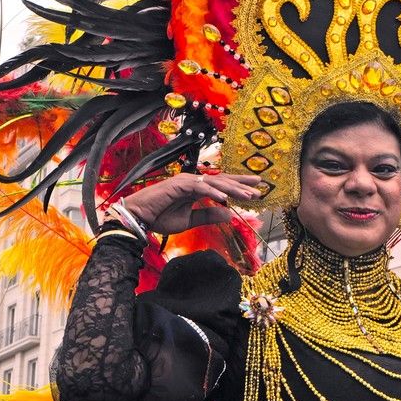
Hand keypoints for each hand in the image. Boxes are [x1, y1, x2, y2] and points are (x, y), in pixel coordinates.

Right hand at [115, 172, 266, 232]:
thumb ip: (209, 215)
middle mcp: (193, 181)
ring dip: (232, 189)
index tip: (256, 190)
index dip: (239, 186)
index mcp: (196, 188)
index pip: (222, 185)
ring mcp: (186, 181)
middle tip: (260, 187)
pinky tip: (225, 198)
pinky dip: (213, 192)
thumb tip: (229, 215)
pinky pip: (200, 188)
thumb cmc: (160, 218)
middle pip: (222, 180)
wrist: (139, 218)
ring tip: (248, 195)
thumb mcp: (190, 220)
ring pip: (214, 183)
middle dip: (242, 184)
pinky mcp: (178, 185)